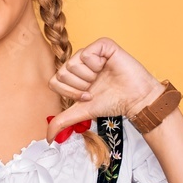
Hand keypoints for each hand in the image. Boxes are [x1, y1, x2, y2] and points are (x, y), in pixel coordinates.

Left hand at [46, 37, 164, 140]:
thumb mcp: (82, 112)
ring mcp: (91, 52)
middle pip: (62, 73)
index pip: (55, 82)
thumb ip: (63, 121)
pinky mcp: (103, 44)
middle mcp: (79, 62)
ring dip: (90, 76)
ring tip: (103, 77)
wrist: (134, 99)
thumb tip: (48, 138)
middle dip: (80, 86)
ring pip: (73, 63)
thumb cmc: (112, 102)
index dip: (71, 92)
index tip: (87, 96)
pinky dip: (97, 64)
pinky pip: (87, 53)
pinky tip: (107, 67)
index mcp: (73, 75)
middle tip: (96, 86)